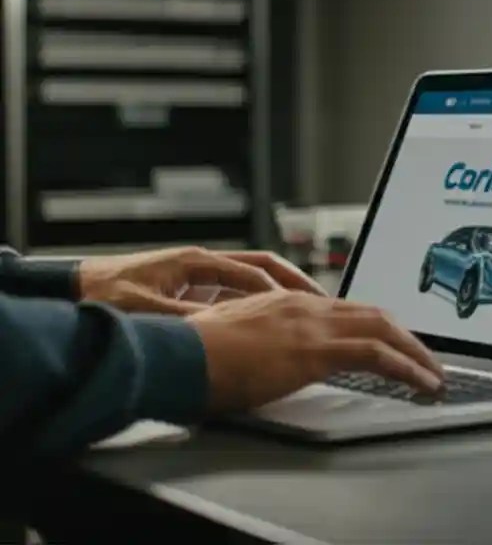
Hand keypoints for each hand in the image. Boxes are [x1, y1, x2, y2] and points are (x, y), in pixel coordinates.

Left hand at [78, 246, 326, 315]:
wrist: (71, 290)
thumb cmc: (103, 296)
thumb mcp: (148, 312)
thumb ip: (188, 319)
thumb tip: (223, 329)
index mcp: (196, 262)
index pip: (254, 273)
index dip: (283, 291)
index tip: (307, 306)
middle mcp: (201, 264)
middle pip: (261, 269)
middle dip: (293, 284)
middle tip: (321, 302)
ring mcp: (196, 276)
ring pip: (249, 281)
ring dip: (276, 295)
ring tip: (303, 312)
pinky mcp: (188, 289)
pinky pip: (231, 295)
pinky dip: (252, 306)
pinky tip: (263, 325)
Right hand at [188, 291, 446, 411]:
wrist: (171, 355)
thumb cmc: (187, 356)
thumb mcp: (230, 341)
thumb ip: (256, 343)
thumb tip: (265, 360)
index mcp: (282, 302)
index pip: (343, 308)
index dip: (374, 325)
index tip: (392, 341)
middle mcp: (302, 305)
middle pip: (372, 313)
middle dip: (404, 336)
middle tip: (424, 357)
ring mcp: (311, 323)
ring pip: (383, 329)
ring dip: (415, 353)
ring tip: (433, 374)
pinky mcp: (315, 348)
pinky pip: (377, 355)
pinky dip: (407, 368)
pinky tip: (422, 382)